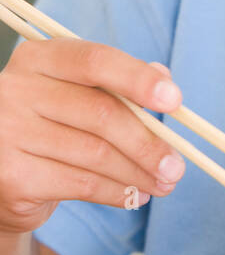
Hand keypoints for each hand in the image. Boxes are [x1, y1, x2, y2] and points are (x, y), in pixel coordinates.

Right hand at [0, 39, 184, 234]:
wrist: (3, 174)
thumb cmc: (50, 125)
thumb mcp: (78, 95)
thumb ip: (118, 83)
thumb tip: (164, 78)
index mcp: (37, 58)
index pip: (94, 61)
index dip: (138, 79)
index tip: (175, 101)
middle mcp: (16, 90)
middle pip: (101, 113)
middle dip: (148, 143)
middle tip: (177, 166)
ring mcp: (8, 133)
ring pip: (96, 154)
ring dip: (139, 173)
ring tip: (164, 184)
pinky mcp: (11, 176)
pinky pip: (81, 184)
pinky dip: (118, 192)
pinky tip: (137, 196)